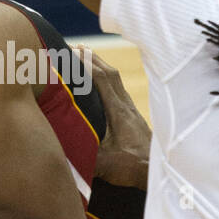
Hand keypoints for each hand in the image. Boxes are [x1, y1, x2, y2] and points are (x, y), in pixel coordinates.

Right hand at [79, 47, 151, 188]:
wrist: (158, 171)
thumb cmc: (133, 167)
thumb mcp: (105, 164)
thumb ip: (84, 155)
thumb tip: (59, 149)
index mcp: (118, 112)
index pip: (102, 79)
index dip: (86, 64)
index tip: (70, 53)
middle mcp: (125, 105)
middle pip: (109, 72)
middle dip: (90, 57)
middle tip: (71, 46)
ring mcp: (129, 108)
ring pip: (114, 78)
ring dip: (98, 64)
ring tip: (82, 54)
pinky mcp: (131, 114)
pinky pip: (116, 86)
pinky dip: (105, 76)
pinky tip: (97, 78)